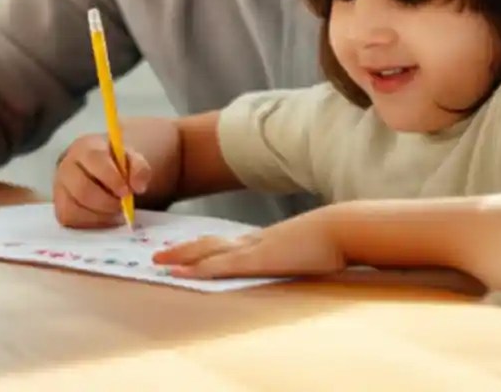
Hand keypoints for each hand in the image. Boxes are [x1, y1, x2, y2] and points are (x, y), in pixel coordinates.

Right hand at [53, 134, 149, 228]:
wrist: (100, 170)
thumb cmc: (115, 164)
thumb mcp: (132, 160)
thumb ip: (139, 169)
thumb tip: (138, 186)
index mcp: (85, 148)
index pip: (94, 159)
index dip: (111, 178)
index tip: (126, 191)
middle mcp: (67, 165)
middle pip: (82, 189)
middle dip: (106, 202)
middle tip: (121, 205)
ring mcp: (59, 187)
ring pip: (74, 207)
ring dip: (99, 215)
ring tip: (114, 210)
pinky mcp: (60, 206)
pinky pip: (71, 218)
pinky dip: (91, 222)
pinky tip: (103, 216)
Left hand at [153, 210, 346, 278]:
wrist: (342, 227)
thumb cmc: (332, 239)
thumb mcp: (307, 247)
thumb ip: (295, 252)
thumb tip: (294, 257)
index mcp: (264, 240)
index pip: (225, 242)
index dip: (202, 247)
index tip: (184, 250)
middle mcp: (253, 241)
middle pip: (209, 244)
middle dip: (182, 250)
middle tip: (157, 254)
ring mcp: (254, 249)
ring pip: (208, 252)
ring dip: (181, 257)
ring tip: (159, 262)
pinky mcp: (258, 260)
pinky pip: (219, 265)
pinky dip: (197, 269)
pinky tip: (180, 273)